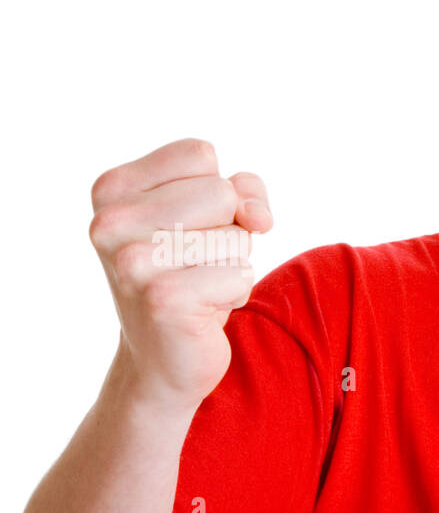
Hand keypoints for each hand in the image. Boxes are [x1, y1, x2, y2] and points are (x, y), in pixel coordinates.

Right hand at [88, 138, 271, 413]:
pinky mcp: (163, 300)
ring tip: (197, 286)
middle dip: (228, 231)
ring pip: (236, 235)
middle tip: (195, 264)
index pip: (201, 155)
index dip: (220, 192)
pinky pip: (240, 273)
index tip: (194, 228)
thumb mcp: (218, 217)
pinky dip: (235, 293)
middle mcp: (109, 222)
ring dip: (232, 264)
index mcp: (111, 188)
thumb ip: (245, 191)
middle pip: (222, 192)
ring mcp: (131, 262)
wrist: (165, 357)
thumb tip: (256, 215)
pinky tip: (202, 310)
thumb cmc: (191, 276)